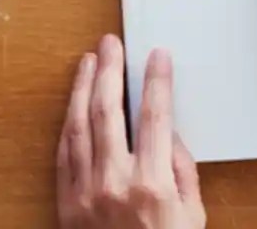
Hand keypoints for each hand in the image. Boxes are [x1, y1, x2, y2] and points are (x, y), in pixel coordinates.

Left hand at [57, 35, 205, 228]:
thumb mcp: (193, 216)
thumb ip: (183, 170)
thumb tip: (171, 134)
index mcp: (152, 185)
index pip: (156, 117)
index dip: (157, 82)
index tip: (157, 57)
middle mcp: (115, 184)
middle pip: (109, 112)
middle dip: (111, 72)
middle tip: (111, 45)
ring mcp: (85, 194)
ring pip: (79, 127)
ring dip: (83, 89)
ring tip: (88, 63)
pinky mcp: (65, 205)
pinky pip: (64, 154)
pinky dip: (68, 124)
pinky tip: (74, 106)